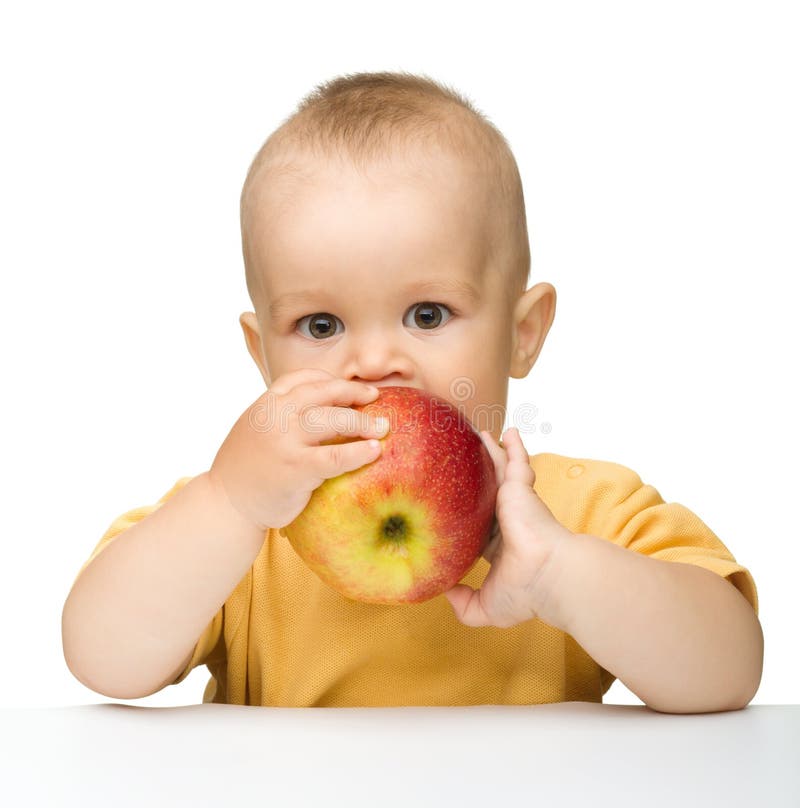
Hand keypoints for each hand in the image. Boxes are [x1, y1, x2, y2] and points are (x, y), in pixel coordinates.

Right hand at [208, 369, 389, 530]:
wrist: (225, 504)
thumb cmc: (249, 469)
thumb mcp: (258, 429)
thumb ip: (284, 415)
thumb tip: (325, 407)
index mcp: (267, 403)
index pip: (304, 379)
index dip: (332, 381)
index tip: (352, 389)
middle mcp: (275, 416)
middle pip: (324, 393)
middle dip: (354, 393)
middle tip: (376, 400)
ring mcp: (285, 441)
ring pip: (333, 419)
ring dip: (362, 421)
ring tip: (383, 427)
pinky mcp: (295, 468)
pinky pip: (335, 456)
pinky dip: (359, 452)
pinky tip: (374, 451)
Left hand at [444, 427, 570, 628]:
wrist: (549, 577)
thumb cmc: (523, 592)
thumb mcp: (484, 608)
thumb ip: (463, 603)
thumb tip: (444, 589)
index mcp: (499, 546)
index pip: (480, 525)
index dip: (469, 515)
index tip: (455, 507)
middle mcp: (506, 522)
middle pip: (487, 491)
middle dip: (478, 475)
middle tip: (464, 458)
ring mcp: (514, 504)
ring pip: (499, 473)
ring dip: (493, 453)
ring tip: (481, 435)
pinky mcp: (520, 489)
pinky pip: (517, 461)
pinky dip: (515, 446)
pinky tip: (509, 431)